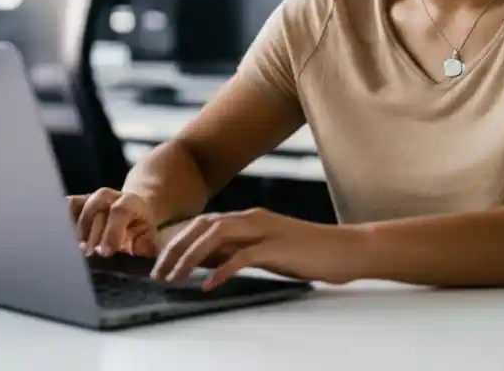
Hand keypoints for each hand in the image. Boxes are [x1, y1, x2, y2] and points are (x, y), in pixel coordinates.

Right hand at [68, 188, 159, 257]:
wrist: (133, 211)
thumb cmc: (139, 229)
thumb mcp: (148, 236)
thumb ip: (144, 245)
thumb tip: (136, 252)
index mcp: (131, 202)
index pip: (120, 211)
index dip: (112, 231)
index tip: (106, 252)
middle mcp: (111, 195)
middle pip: (97, 211)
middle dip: (92, 235)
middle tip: (89, 255)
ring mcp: (94, 196)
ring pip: (81, 206)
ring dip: (78, 229)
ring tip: (78, 248)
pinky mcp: (80, 200)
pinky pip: (70, 205)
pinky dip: (66, 218)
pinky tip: (64, 236)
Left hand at [151, 208, 355, 290]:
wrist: (344, 250)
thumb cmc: (306, 254)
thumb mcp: (265, 251)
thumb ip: (237, 251)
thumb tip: (205, 262)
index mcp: (248, 218)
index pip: (202, 223)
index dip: (177, 239)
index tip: (158, 259)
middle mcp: (252, 219)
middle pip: (202, 226)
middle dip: (175, 248)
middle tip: (158, 272)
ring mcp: (264, 230)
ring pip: (215, 235)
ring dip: (190, 256)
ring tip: (175, 278)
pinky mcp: (277, 247)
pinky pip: (242, 256)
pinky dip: (222, 269)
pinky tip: (208, 285)